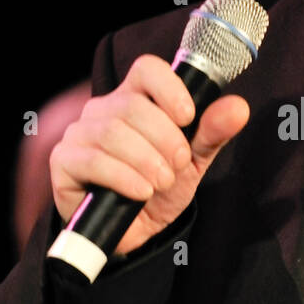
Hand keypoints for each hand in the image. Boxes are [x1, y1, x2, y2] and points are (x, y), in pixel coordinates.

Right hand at [49, 54, 249, 254]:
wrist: (136, 233)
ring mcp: (79, 134)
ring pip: (112, 132)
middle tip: (179, 165)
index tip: (187, 117)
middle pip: (131, 105)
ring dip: (146, 160)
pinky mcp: (65, 162)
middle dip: (163, 138)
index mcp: (135, 98)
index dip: (169, 88)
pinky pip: (93, 160)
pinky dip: (124, 177)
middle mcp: (103, 110)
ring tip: (162, 183)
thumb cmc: (160, 188)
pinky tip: (141, 191)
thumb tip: (239, 108)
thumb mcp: (193, 161)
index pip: (147, 69)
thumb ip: (212, 133)